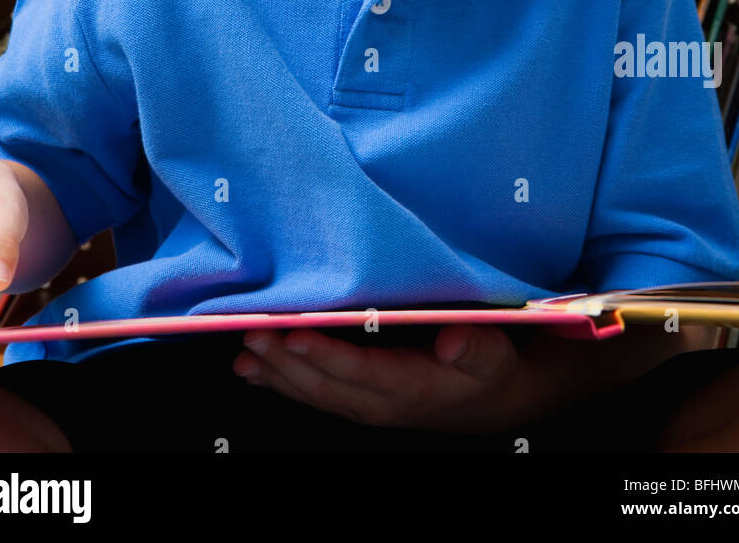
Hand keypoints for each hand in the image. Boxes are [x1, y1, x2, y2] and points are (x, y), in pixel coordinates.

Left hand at [232, 324, 528, 434]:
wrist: (484, 402)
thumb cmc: (484, 368)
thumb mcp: (493, 354)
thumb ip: (475, 346)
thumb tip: (452, 343)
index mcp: (412, 386)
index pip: (361, 371)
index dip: (327, 355)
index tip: (296, 335)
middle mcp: (380, 402)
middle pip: (326, 385)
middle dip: (286, 361)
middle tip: (253, 333)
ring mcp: (363, 405)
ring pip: (312, 393)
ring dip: (276, 374)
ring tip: (244, 352)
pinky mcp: (353, 401)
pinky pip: (311, 395)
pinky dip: (279, 382)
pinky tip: (252, 370)